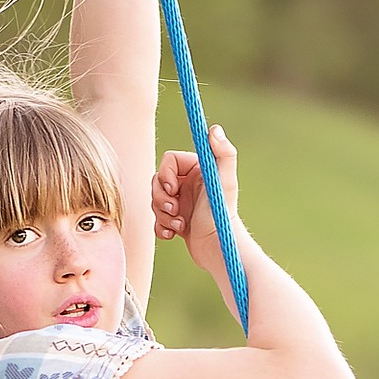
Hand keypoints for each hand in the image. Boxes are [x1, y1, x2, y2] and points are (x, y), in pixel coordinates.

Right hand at [153, 125, 240, 270]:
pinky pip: (157, 219)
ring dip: (162, 214)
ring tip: (178, 225)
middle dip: (161, 197)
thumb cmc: (222, 215)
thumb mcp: (224, 182)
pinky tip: (173, 235)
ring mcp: (183, 203)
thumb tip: (214, 128)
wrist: (218, 250)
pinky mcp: (177, 221)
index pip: (169, 160)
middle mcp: (190, 184)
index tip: (173, 189)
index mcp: (199, 170)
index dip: (166, 174)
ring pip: (155, 200)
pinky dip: (161, 227)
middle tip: (174, 210)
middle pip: (157, 180)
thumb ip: (223, 153)